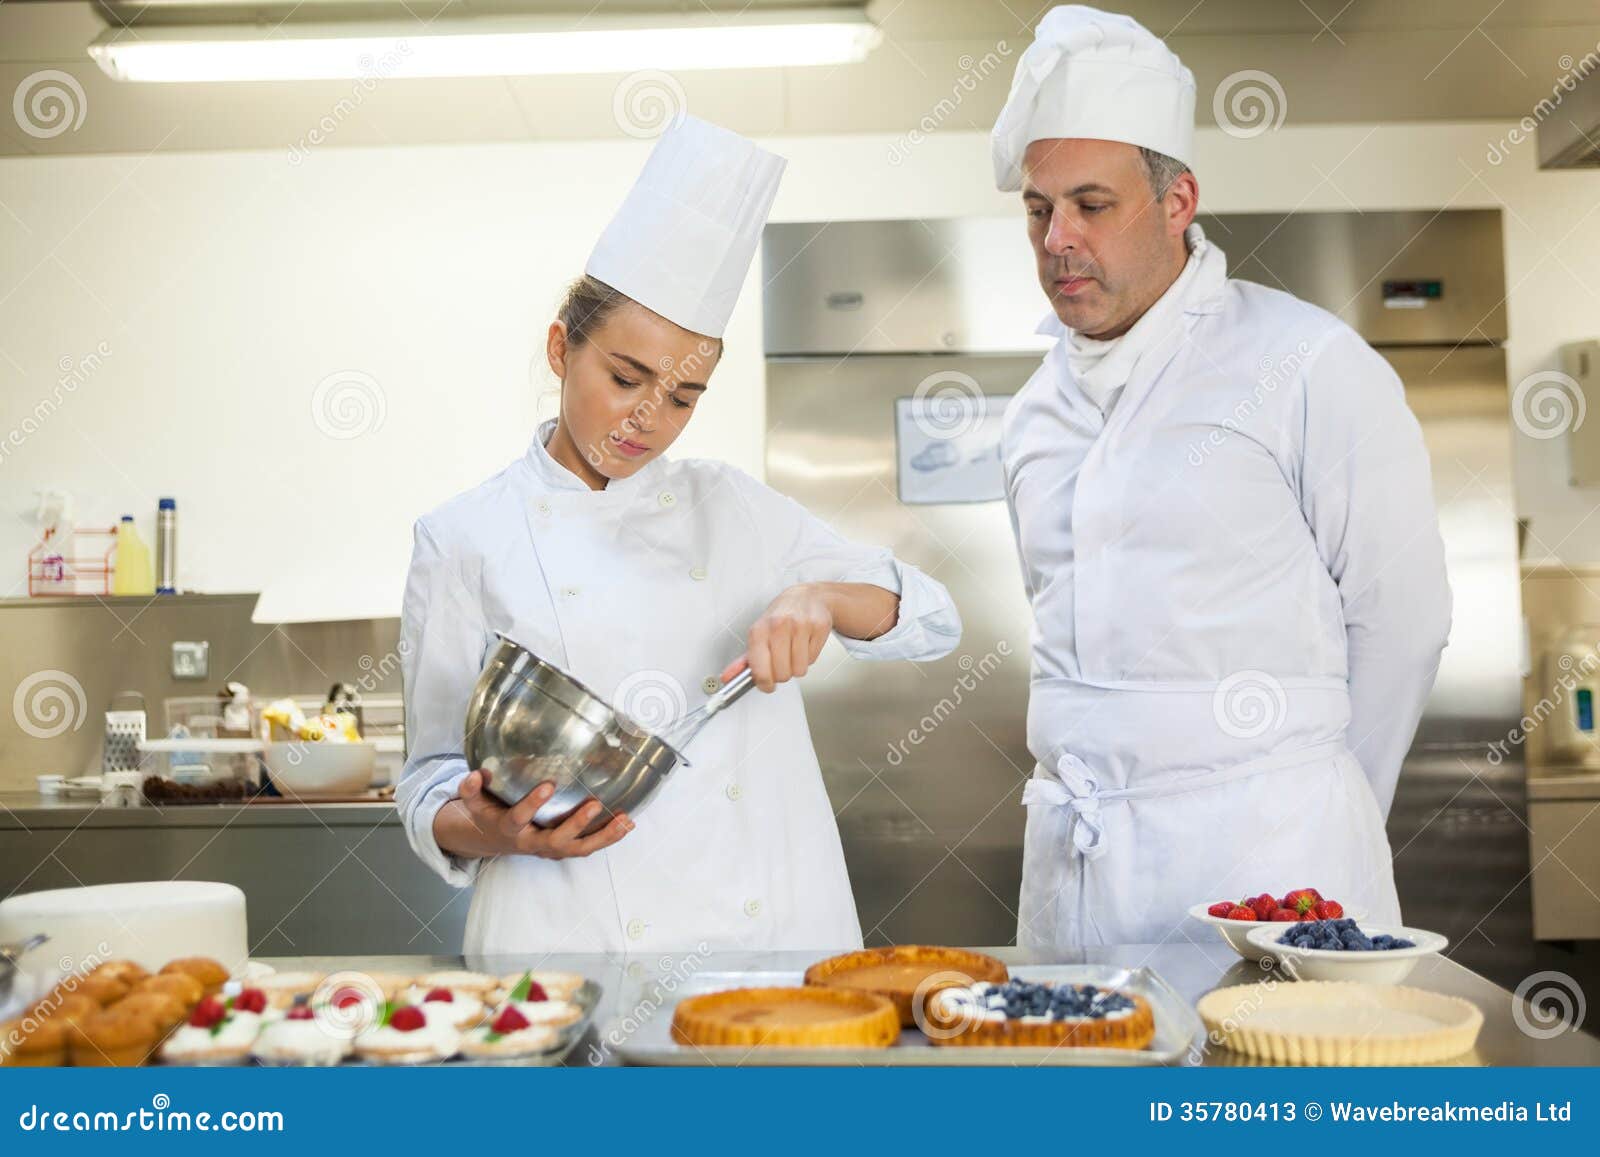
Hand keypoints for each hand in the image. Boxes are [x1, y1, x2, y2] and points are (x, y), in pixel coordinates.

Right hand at [452, 769, 632, 859]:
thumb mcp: (474, 803)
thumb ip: (471, 790)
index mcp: (510, 829)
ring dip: (603, 836)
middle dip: (576, 825)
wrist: (495, 841)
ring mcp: (550, 849)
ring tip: (625, 821)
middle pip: (556, 841)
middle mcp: (532, 843)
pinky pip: (588, 847)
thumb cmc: (489, 814)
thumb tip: (474, 773)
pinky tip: (628, 824)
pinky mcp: (564, 849)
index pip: (519, 818)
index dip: (532, 804)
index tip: (548, 784)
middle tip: (594, 805)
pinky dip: (608, 837)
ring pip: (578, 849)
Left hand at [720, 583, 833, 692]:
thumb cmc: (779, 618)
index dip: (765, 684)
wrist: (805, 597)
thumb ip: (744, 660)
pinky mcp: (819, 626)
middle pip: (782, 674)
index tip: (767, 685)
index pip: (760, 670)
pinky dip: (809, 657)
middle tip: (782, 662)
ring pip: (799, 670)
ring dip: (796, 666)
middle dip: (782, 674)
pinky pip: (813, 659)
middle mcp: (779, 625)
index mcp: (759, 630)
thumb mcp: (758, 635)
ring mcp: (801, 625)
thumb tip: (728, 677)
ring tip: (793, 651)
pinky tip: (805, 643)